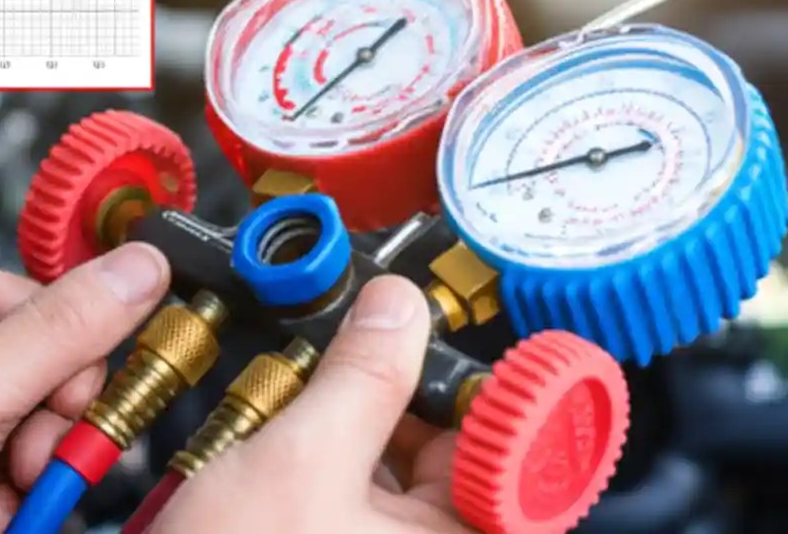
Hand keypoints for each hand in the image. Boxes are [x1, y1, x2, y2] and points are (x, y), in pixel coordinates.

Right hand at [151, 276, 471, 532]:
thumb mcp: (298, 464)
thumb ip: (359, 376)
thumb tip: (396, 310)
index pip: (516, 446)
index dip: (474, 376)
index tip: (431, 329)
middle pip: (455, 447)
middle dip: (393, 393)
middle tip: (346, 353)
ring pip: (403, 464)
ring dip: (349, 422)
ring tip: (298, 411)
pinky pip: (365, 491)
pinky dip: (327, 455)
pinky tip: (285, 447)